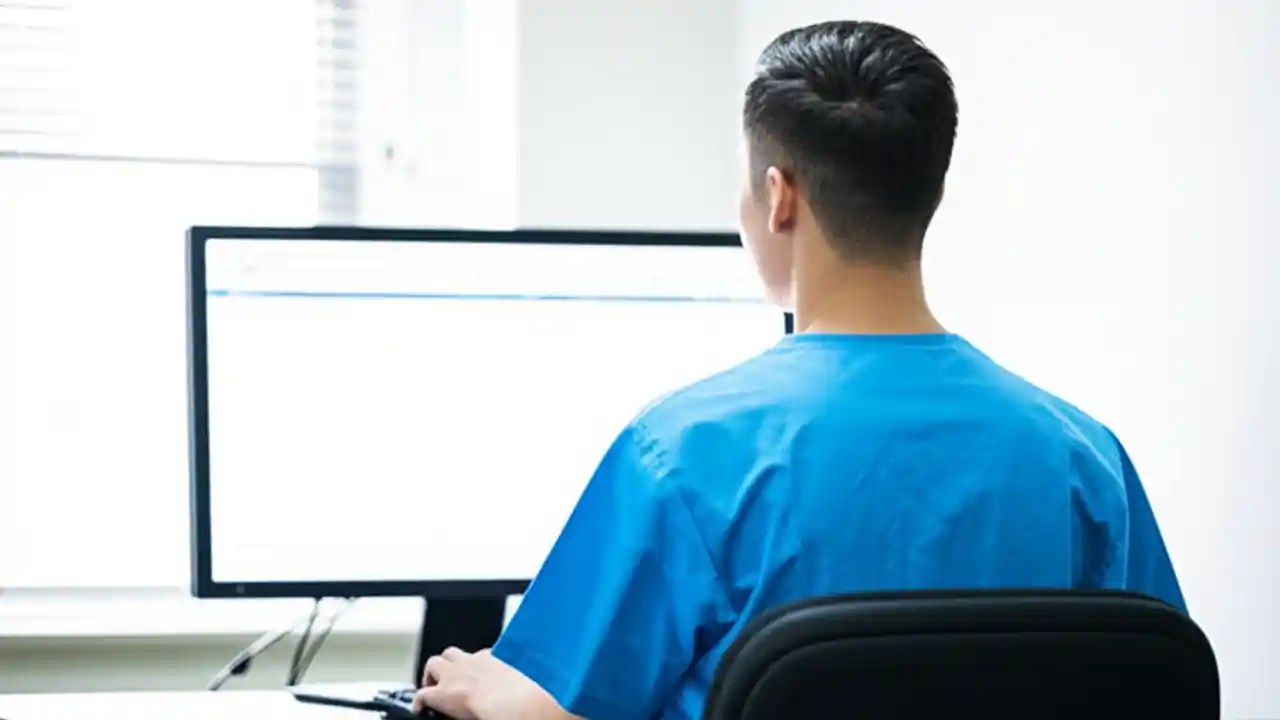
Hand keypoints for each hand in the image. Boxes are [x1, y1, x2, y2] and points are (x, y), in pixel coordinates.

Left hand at [413, 647, 568, 719]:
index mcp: (498, 659)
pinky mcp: (442, 694)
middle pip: (454, 653)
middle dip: (450, 664)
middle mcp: (476, 662)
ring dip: (432, 675)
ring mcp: (457, 675)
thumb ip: (533, 680)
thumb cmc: (531, 696)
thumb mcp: (533, 681)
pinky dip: (420, 702)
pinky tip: (421, 710)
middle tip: (450, 680)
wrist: (516, 705)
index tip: (483, 678)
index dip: (479, 667)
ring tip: (432, 689)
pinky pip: (422, 694)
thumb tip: (557, 688)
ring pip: (434, 663)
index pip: (484, 656)